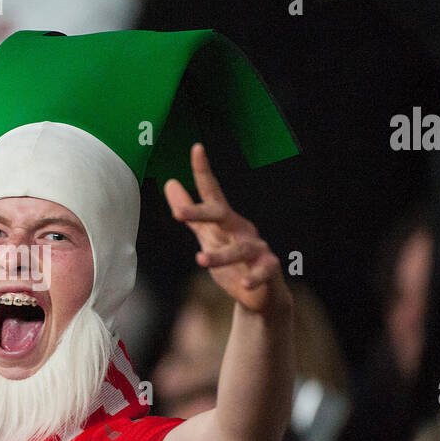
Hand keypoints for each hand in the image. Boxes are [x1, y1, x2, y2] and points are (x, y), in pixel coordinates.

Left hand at [164, 143, 287, 314]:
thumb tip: (170, 182)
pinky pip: (263, 271)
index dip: (203, 171)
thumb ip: (191, 214)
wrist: (262, 292)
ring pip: (239, 248)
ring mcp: (258, 249)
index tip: (196, 148)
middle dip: (201, 212)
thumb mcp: (208, 235)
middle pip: (222, 215)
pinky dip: (254, 277)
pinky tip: (245, 284)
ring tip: (200, 260)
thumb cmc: (232, 261)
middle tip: (178, 213)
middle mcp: (242, 230)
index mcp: (226, 221)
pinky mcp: (269, 269)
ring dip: (220, 255)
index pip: (212, 193)